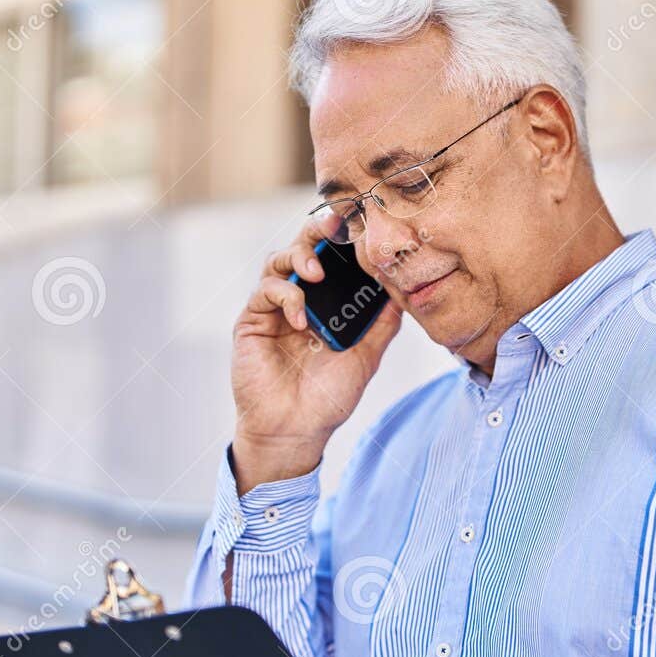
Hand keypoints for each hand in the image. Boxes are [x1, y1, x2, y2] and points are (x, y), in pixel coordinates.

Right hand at [229, 216, 402, 490]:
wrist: (295, 431)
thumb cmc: (328, 397)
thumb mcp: (365, 357)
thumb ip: (381, 325)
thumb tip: (403, 294)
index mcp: (326, 303)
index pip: (333, 258)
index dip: (343, 239)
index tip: (362, 226)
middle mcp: (299, 299)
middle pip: (303, 247)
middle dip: (318, 230)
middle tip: (335, 227)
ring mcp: (274, 308)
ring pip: (279, 261)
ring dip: (300, 257)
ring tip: (317, 273)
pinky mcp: (252, 321)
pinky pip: (265, 291)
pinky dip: (285, 295)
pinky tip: (300, 319)